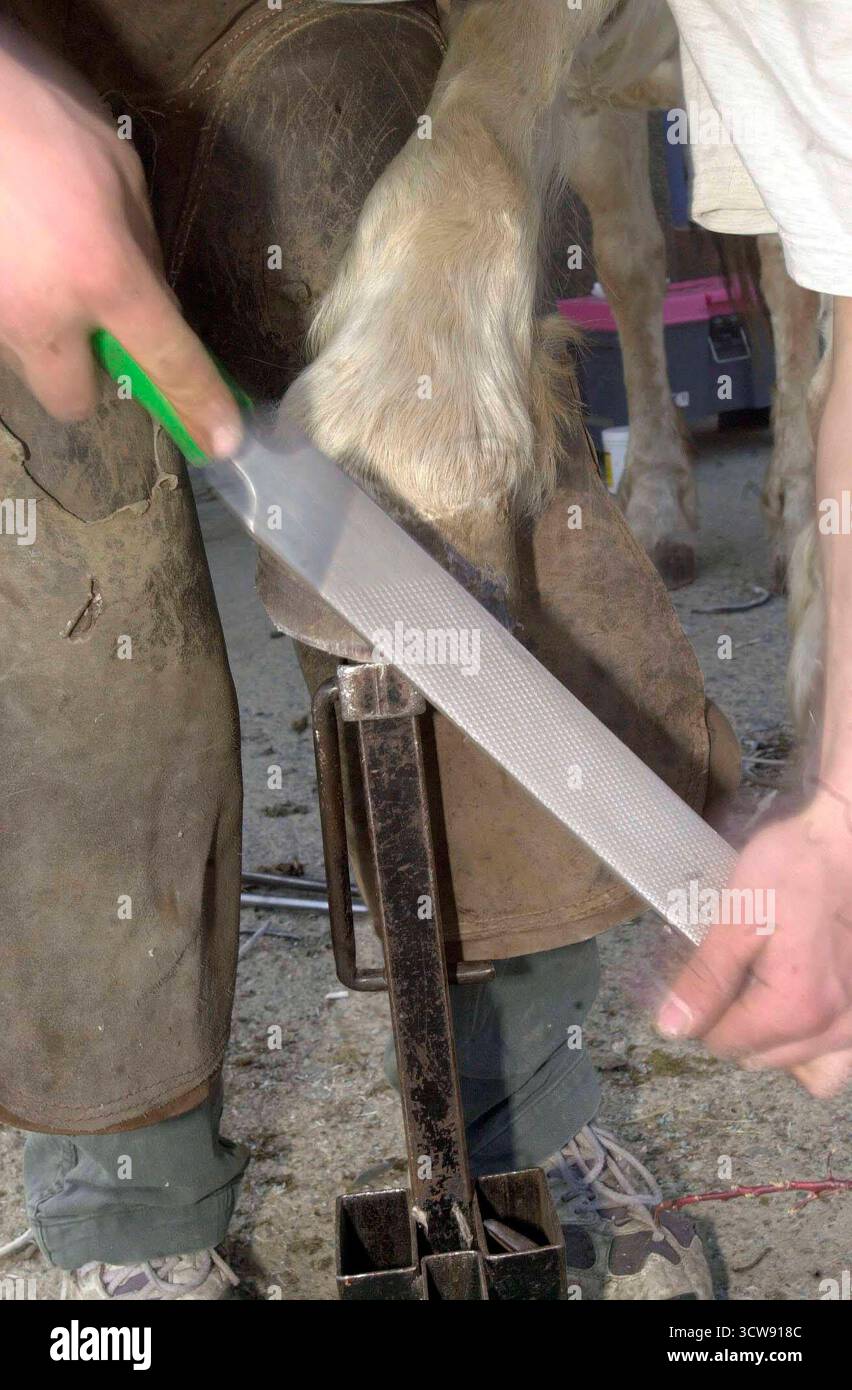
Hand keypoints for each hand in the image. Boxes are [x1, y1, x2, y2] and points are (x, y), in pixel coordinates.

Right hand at [0, 27, 240, 454]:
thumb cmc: (41, 115)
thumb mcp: (119, 172)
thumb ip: (142, 246)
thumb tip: (154, 294)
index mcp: (106, 278)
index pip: (168, 362)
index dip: (198, 406)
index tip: (222, 443)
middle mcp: (46, 316)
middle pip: (75, 401)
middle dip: (88, 377)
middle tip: (92, 329)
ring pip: (29, 365)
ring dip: (45, 338)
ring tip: (41, 268)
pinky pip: (1, 330)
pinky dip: (13, 305)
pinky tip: (15, 256)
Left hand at [657, 791, 851, 1096]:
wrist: (849, 838)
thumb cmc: (794, 868)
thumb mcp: (736, 918)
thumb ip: (705, 978)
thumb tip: (672, 1028)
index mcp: (795, 1009)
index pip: (725, 1043)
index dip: (702, 1013)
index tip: (701, 974)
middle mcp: (835, 1028)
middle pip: (762, 1057)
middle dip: (737, 1024)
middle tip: (731, 973)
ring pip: (806, 1064)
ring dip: (777, 1038)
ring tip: (763, 991)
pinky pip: (838, 1050)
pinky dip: (815, 1039)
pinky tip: (801, 1003)